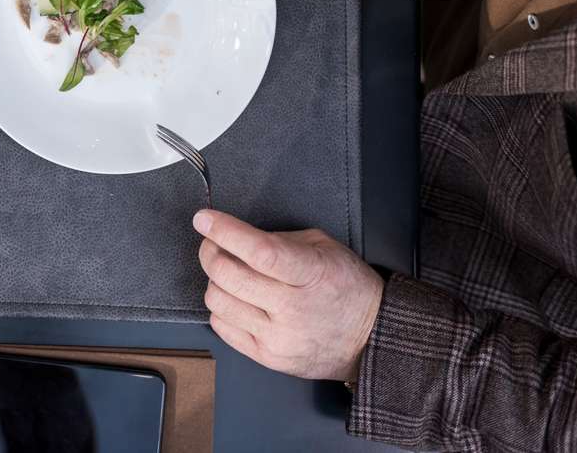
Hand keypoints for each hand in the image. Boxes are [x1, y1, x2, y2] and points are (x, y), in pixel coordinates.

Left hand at [193, 209, 382, 382]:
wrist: (372, 338)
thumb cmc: (348, 288)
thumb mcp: (324, 248)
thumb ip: (279, 240)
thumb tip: (237, 238)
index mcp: (310, 273)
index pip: (259, 252)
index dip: (225, 232)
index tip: (205, 219)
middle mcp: (292, 308)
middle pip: (227, 275)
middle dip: (210, 251)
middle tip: (213, 244)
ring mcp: (278, 338)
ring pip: (218, 301)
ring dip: (215, 282)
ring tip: (231, 276)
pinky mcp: (268, 358)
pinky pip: (221, 327)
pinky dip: (222, 308)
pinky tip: (238, 301)